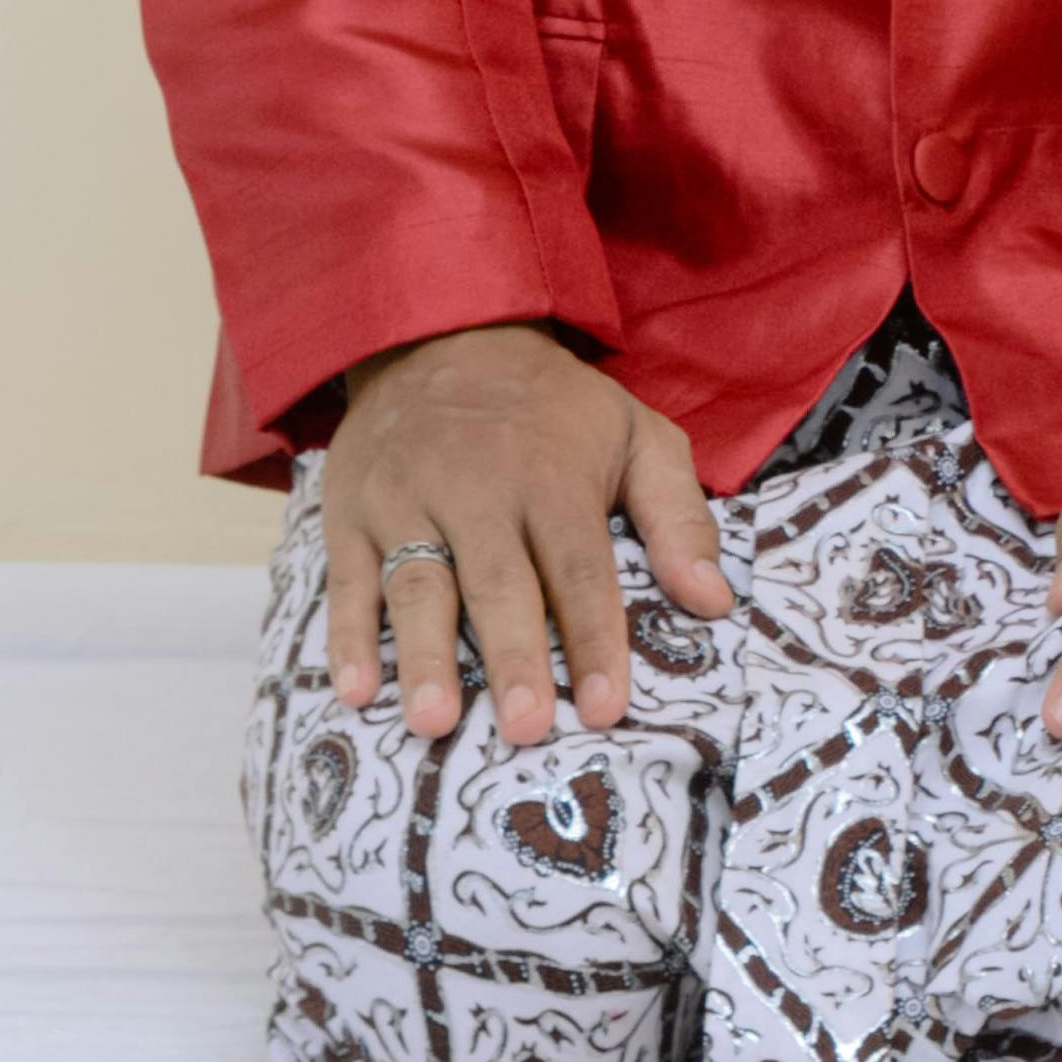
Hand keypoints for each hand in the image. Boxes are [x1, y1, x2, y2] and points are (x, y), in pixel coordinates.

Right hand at [323, 318, 730, 747]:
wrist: (442, 333)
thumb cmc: (552, 409)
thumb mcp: (635, 433)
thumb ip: (677, 516)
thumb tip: (714, 602)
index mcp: (554, 475)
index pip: (580, 566)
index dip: (594, 637)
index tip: (605, 709)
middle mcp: (478, 490)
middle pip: (498, 582)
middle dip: (513, 656)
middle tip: (526, 729)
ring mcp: (407, 502)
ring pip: (417, 586)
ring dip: (425, 656)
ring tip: (435, 722)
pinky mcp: (352, 514)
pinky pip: (347, 580)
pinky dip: (347, 638)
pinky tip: (354, 692)